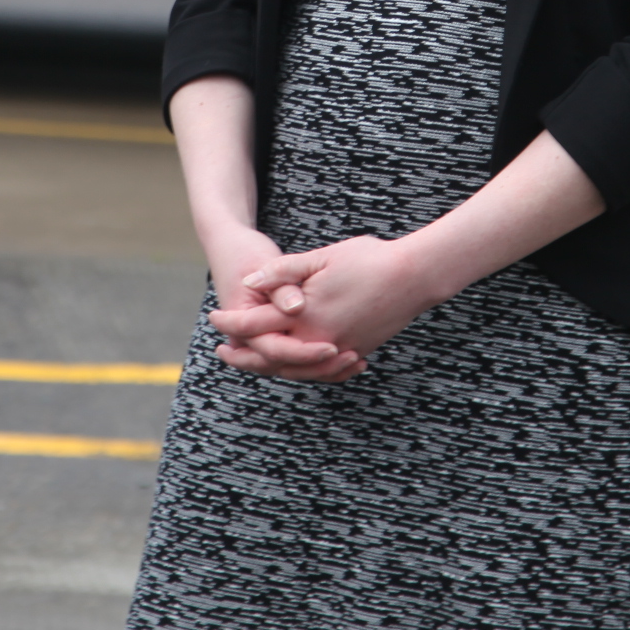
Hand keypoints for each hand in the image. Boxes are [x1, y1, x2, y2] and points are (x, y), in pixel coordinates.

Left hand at [219, 235, 440, 374]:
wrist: (415, 276)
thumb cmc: (368, 259)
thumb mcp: (321, 258)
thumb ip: (281, 272)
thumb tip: (248, 282)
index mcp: (305, 315)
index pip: (255, 327)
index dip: (230, 323)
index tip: (214, 317)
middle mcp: (319, 339)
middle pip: (270, 359)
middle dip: (243, 357)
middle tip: (223, 352)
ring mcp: (340, 349)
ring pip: (296, 370)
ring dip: (269, 367)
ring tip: (251, 361)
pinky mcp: (357, 351)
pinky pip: (321, 371)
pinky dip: (301, 370)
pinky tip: (292, 363)